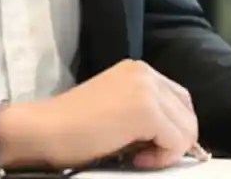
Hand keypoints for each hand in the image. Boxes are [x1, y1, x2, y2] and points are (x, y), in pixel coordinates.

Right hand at [0, 59, 199, 170]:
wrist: (43, 130)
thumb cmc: (70, 127)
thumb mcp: (116, 107)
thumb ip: (145, 110)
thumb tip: (174, 135)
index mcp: (138, 70)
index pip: (179, 100)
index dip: (170, 128)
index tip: (146, 145)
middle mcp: (146, 73)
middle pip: (187, 112)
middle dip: (174, 139)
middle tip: (144, 154)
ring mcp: (147, 90)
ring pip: (187, 128)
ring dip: (168, 150)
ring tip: (137, 157)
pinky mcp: (146, 111)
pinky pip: (178, 141)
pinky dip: (163, 157)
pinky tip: (136, 159)